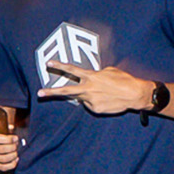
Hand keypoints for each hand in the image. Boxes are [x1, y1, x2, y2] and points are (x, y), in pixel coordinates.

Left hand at [37, 62, 151, 114]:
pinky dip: (96, 102)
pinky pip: (91, 105)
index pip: (72, 70)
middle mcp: (88, 89)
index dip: (60, 65)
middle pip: (66, 91)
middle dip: (51, 92)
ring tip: (104, 92)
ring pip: (82, 98)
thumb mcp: (108, 71)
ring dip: (87, 95)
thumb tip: (90, 78)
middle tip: (40, 93)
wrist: (134, 94)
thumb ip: (95, 74)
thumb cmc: (123, 80)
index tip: (49, 63)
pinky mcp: (96, 109)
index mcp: (91, 76)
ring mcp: (91, 101)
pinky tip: (107, 99)